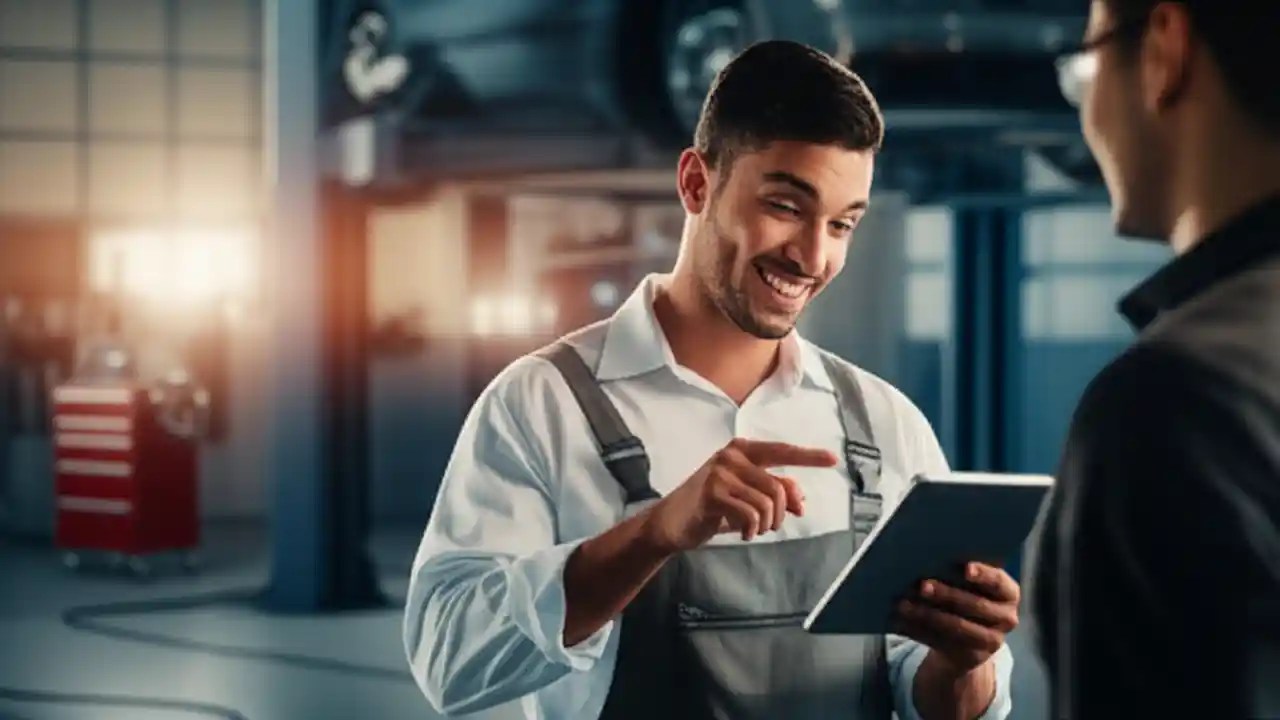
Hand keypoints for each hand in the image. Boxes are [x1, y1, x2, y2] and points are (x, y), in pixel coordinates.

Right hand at [641, 438, 837, 552]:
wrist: (671, 522)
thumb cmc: (711, 507)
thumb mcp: (746, 497)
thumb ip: (773, 493)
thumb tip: (802, 501)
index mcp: (742, 450)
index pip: (782, 451)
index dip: (809, 456)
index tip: (833, 459)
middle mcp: (732, 455)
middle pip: (779, 487)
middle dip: (780, 514)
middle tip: (768, 527)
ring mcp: (721, 472)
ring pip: (767, 503)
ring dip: (765, 525)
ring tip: (752, 530)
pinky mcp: (712, 492)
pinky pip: (750, 514)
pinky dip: (751, 530)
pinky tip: (742, 533)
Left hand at [895, 562, 1020, 672]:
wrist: (970, 639)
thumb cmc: (967, 595)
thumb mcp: (972, 584)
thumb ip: (960, 572)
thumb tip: (927, 556)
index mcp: (1009, 593)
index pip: (998, 582)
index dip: (983, 575)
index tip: (965, 568)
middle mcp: (1007, 618)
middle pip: (975, 605)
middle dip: (947, 594)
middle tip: (922, 585)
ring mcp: (991, 642)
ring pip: (957, 627)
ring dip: (927, 615)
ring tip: (903, 604)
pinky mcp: (971, 657)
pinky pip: (942, 643)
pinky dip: (918, 631)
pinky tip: (900, 621)